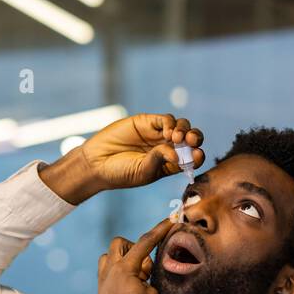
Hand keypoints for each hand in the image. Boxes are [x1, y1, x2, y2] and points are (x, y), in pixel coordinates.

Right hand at [40, 113, 204, 204]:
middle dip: (195, 138)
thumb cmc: (120, 173)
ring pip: (181, 126)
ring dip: (183, 129)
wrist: (96, 162)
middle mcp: (166, 148)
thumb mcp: (143, 172)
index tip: (197, 155)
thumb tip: (177, 152)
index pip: (190, 158)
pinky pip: (165, 120)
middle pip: (190, 140)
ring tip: (175, 137)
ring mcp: (157, 134)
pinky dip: (170, 123)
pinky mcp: (147, 122)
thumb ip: (160, 160)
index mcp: (169, 165)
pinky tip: (167, 132)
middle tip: (192, 141)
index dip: (197, 155)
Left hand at [94, 219, 172, 293]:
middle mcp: (109, 271)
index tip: (169, 221)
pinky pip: (108, 272)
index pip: (145, 242)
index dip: (159, 230)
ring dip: (124, 260)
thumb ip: (148, 278)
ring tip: (137, 278)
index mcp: (124, 269)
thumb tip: (143, 274)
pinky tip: (130, 290)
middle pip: (120, 243)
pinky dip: (120, 274)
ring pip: (110, 257)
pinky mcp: (100, 291)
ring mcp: (102, 281)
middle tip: (145, 265)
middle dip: (134, 247)